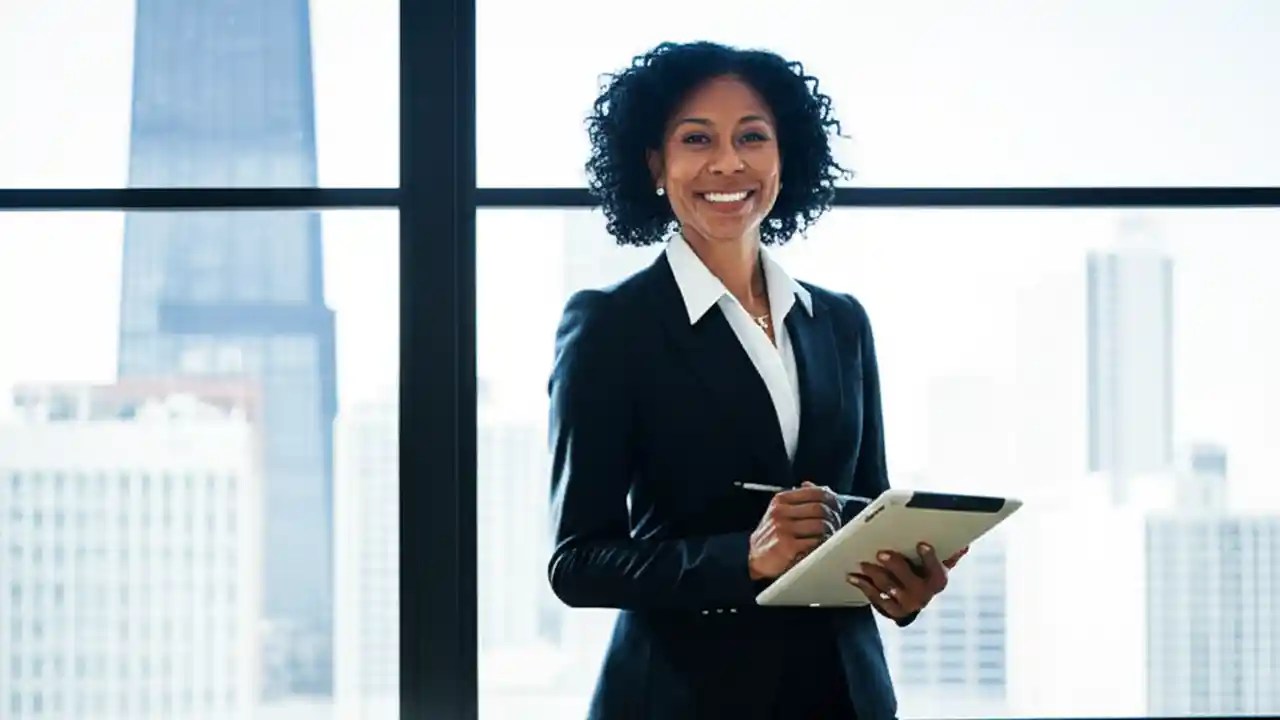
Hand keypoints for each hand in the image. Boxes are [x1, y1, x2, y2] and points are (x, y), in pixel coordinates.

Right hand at [747, 482, 840, 580]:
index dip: (832, 500)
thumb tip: (825, 489)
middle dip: (833, 518)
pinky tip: (821, 547)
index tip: (837, 507)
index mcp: (781, 500)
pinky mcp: (787, 547)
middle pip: (820, 509)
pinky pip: (815, 542)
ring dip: (829, 533)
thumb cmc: (772, 535)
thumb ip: (801, 499)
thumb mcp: (781, 511)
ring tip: (828, 537)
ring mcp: (783, 529)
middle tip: (835, 525)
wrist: (755, 558)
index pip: (816, 492)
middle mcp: (780, 512)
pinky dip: (823, 545)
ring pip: (820, 525)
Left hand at [845, 543, 968, 618]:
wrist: (914, 599)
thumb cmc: (924, 572)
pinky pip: (875, 598)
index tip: (922, 544)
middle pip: (910, 582)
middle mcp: (924, 596)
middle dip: (896, 566)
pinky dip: (863, 586)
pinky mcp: (891, 610)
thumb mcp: (937, 563)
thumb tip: (964, 544)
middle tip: (881, 553)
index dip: (930, 559)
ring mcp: (906, 605)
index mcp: (938, 581)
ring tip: (863, 563)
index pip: (937, 571)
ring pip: (889, 589)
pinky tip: (853, 576)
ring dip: (875, 575)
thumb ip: (949, 553)